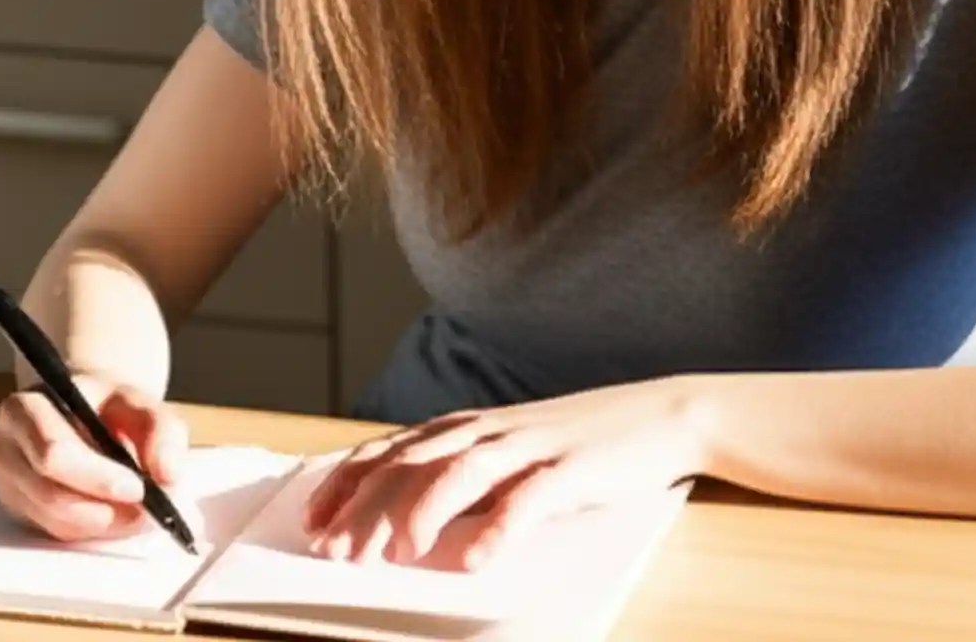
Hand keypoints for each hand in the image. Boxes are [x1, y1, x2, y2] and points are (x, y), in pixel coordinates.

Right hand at [0, 376, 189, 541]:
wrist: (88, 411)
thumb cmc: (113, 407)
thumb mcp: (144, 405)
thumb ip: (163, 433)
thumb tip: (168, 475)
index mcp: (28, 406)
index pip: (53, 452)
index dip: (97, 477)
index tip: (138, 488)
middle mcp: (5, 444)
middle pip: (48, 493)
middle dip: (103, 508)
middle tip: (145, 511)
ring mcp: (6, 480)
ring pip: (53, 519)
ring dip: (103, 523)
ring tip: (139, 514)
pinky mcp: (17, 508)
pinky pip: (54, 531)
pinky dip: (92, 529)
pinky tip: (116, 515)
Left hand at [303, 382, 703, 569]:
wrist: (663, 414)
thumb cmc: (579, 442)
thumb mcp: (510, 451)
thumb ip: (463, 474)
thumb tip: (404, 517)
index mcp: (469, 427)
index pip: (391, 450)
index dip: (345, 484)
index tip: (312, 522)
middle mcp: (491, 430)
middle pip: (414, 462)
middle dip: (367, 506)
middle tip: (335, 550)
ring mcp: (531, 445)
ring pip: (462, 471)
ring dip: (422, 511)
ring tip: (394, 554)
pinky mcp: (573, 468)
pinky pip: (530, 498)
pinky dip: (499, 529)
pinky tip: (475, 561)